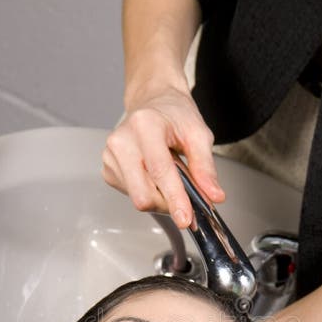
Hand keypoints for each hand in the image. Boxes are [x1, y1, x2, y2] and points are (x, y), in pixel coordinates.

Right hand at [101, 86, 224, 228]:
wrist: (154, 102)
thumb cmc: (174, 115)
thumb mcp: (198, 134)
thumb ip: (206, 167)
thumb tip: (213, 195)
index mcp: (144, 126)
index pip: (160, 172)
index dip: (175, 199)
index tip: (185, 219)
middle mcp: (122, 140)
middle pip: (143, 195)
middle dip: (168, 203)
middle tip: (184, 194)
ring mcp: (111, 156)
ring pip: (139, 199)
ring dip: (160, 197)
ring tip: (168, 175)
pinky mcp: (108, 169)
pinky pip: (132, 195)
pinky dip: (149, 192)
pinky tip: (154, 175)